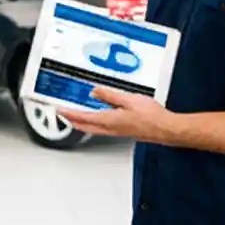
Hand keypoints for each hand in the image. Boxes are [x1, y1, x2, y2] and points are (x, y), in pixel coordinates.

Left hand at [56, 87, 174, 143]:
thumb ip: (109, 96)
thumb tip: (94, 92)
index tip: (59, 110)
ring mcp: (117, 131)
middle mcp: (110, 128)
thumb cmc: (150, 116)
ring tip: (75, 117)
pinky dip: (94, 123)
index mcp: (109, 120)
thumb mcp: (128, 100)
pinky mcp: (124, 131)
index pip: (83, 117)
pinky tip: (98, 119)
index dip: (69, 113)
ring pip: (93, 128)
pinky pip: (102, 128)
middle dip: (72, 120)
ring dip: (81, 122)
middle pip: (85, 126)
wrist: (165, 128)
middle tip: (62, 114)